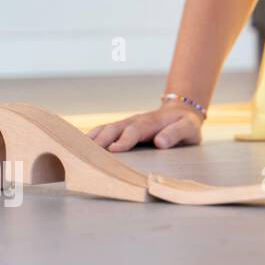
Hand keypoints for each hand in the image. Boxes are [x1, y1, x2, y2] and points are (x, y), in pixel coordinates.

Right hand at [87, 101, 203, 151]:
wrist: (181, 112)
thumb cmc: (185, 124)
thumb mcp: (188, 128)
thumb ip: (176, 134)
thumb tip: (160, 142)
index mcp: (152, 122)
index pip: (136, 130)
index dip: (125, 139)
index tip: (115, 150)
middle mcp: (135, 121)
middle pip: (114, 128)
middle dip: (101, 140)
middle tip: (86, 152)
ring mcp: (126, 124)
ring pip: (105, 129)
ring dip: (91, 138)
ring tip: (75, 150)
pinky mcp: (121, 129)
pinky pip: (103, 132)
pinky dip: (90, 138)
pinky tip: (78, 147)